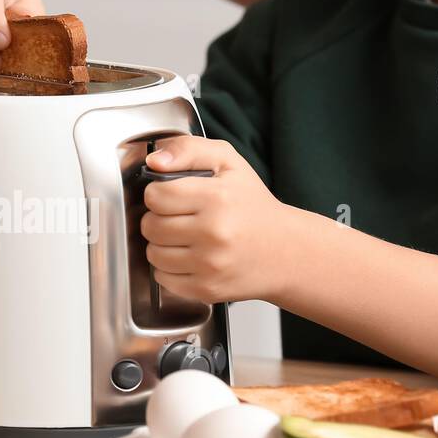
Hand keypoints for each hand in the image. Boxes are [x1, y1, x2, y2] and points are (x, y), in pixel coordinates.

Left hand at [141, 136, 295, 304]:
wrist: (286, 251)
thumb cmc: (253, 205)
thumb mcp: (227, 162)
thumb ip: (187, 149)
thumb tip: (154, 160)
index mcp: (216, 198)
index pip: (155, 196)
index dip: (159, 194)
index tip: (172, 196)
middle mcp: (213, 233)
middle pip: (150, 226)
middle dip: (159, 219)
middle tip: (180, 217)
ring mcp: (210, 265)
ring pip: (153, 254)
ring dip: (162, 245)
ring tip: (185, 238)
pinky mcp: (206, 289)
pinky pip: (163, 279)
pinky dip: (169, 269)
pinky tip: (189, 258)